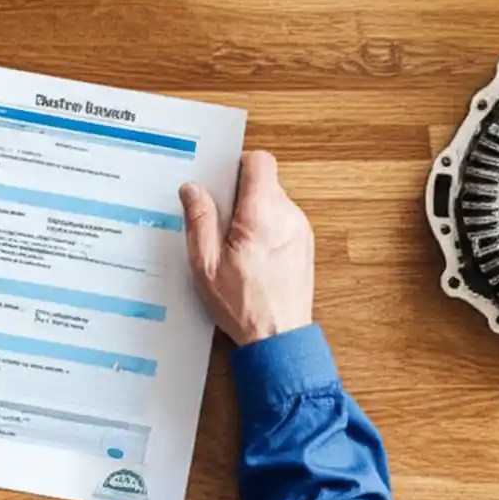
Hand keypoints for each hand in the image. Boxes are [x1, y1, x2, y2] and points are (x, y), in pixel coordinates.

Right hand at [179, 150, 314, 345]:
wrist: (278, 338)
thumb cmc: (243, 306)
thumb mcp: (206, 264)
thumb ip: (199, 220)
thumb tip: (193, 189)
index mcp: (262, 214)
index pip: (259, 162)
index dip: (238, 166)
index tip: (222, 183)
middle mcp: (288, 216)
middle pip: (265, 182)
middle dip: (241, 196)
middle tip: (221, 224)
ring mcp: (301, 230)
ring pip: (275, 202)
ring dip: (254, 214)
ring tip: (236, 247)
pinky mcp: (305, 244)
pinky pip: (284, 221)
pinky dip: (267, 229)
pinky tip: (252, 257)